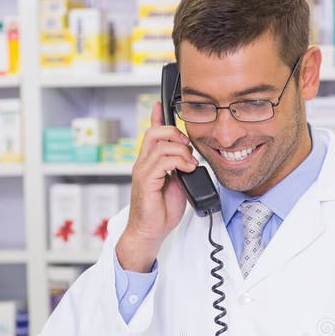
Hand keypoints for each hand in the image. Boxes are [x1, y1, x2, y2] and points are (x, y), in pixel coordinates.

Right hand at [116, 101, 196, 271]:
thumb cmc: (161, 212)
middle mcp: (143, 163)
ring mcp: (143, 171)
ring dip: (181, 150)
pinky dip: (178, 161)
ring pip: (160, 144)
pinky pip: (162, 161)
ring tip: (190, 163)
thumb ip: (180, 169)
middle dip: (175, 133)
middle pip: (154, 132)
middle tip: (188, 147)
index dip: (155, 117)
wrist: (150, 231)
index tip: (160, 104)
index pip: (151, 133)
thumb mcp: (176, 184)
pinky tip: (187, 169)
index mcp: (150, 163)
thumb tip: (191, 159)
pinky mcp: (146, 180)